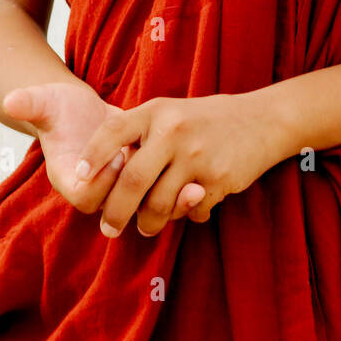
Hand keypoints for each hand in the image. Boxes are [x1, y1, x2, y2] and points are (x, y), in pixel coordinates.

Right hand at [2, 81, 205, 220]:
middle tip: (166, 178)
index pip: (85, 196)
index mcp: (69, 178)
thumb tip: (9, 100)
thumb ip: (30, 103)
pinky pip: (159, 200)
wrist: (81, 113)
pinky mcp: (141, 185)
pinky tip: (200, 182)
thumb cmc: (61, 108)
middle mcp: (94, 191)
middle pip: (118, 209)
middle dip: (142, 198)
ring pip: (142, 210)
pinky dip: (178, 195)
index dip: (103, 182)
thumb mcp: (47, 102)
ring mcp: (118, 191)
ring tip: (193, 188)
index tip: (119, 156)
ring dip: (169, 202)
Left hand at [72, 92, 275, 239]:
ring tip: (146, 227)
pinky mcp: (218, 178)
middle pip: (133, 180)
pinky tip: (189, 209)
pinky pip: (191, 211)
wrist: (262, 120)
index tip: (79, 177)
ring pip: (159, 204)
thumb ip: (141, 136)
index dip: (93, 156)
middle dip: (116, 211)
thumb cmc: (205, 120)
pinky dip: (186, 216)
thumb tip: (107, 171)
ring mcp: (197, 156)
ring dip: (149, 223)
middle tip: (109, 228)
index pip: (113, 131)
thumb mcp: (170, 113)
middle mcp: (174, 131)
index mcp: (157, 111)